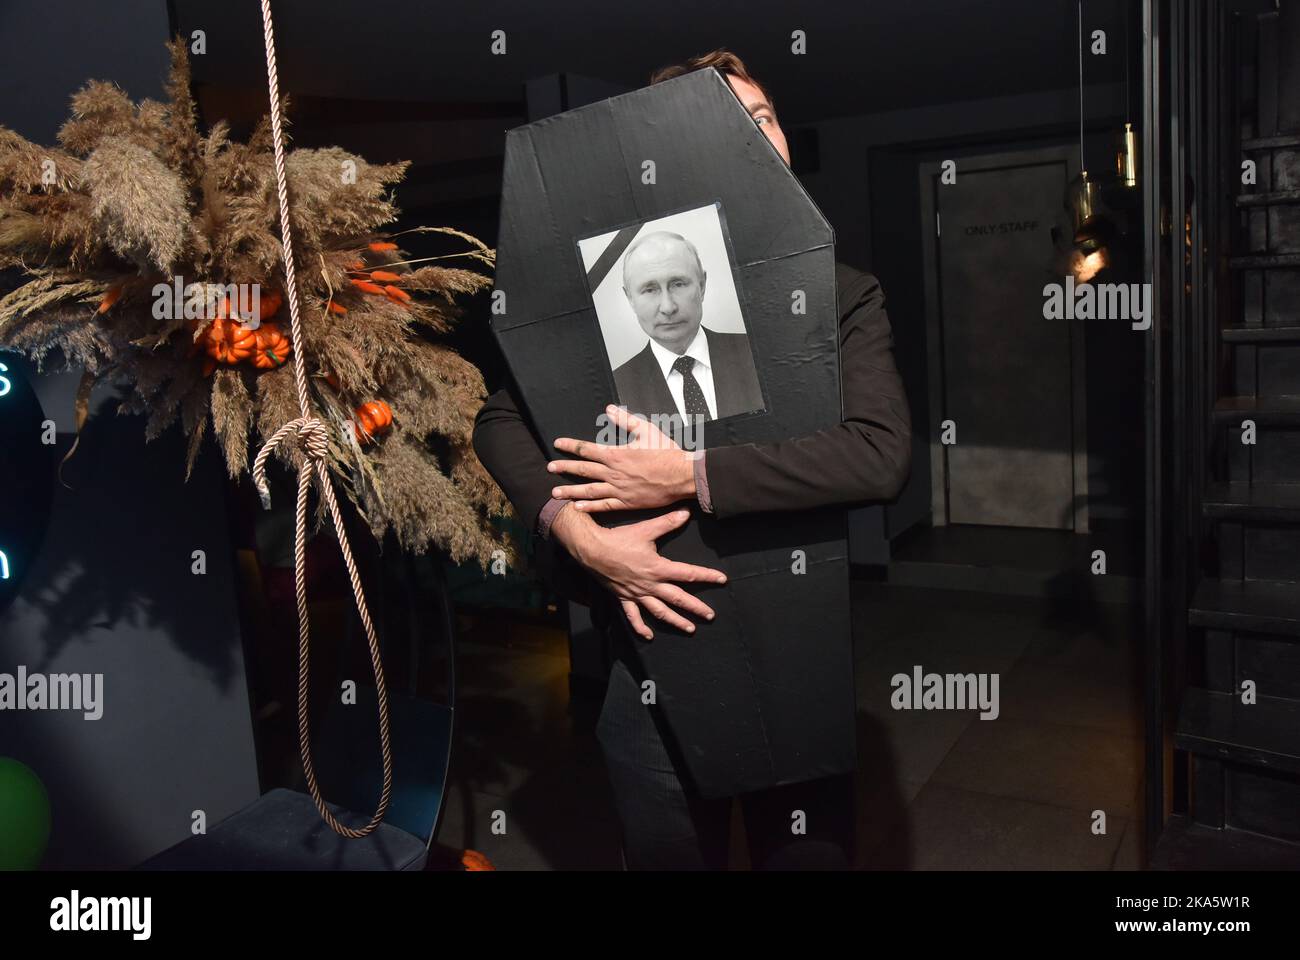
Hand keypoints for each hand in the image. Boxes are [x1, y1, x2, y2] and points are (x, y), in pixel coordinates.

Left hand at [549, 405, 696, 512]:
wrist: (681, 476)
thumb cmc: (666, 452)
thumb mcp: (646, 430)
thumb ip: (626, 420)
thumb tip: (609, 409)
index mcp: (616, 454)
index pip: (587, 449)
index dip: (570, 446)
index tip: (557, 444)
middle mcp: (613, 473)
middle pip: (583, 470)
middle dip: (564, 468)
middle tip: (549, 468)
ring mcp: (619, 490)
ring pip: (589, 490)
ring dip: (570, 491)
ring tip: (554, 493)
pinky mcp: (627, 503)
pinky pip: (604, 506)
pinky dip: (590, 507)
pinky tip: (578, 507)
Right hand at [550, 503, 725, 639]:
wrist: (592, 550)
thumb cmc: (619, 539)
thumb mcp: (645, 529)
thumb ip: (667, 523)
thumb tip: (686, 513)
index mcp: (658, 568)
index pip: (688, 574)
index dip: (706, 576)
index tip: (722, 580)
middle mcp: (650, 585)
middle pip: (677, 599)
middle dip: (696, 607)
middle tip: (710, 615)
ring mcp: (637, 594)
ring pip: (660, 611)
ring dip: (676, 621)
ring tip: (690, 629)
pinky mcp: (624, 598)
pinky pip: (633, 616)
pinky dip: (641, 628)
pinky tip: (649, 636)